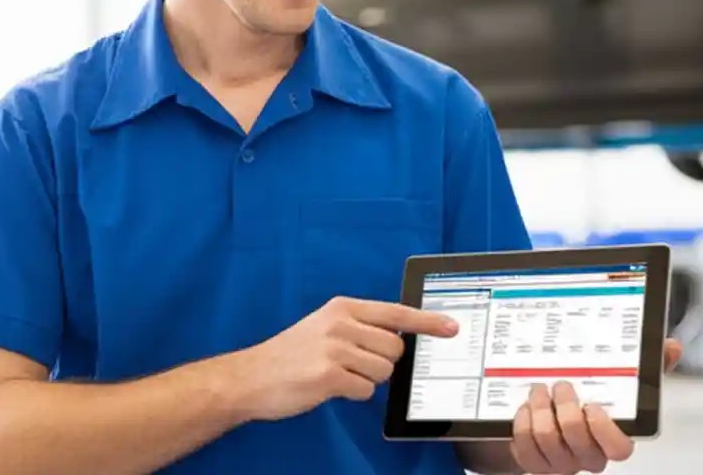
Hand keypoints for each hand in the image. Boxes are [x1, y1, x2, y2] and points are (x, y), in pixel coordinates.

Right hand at [228, 296, 457, 421]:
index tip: (451, 327)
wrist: (250, 377)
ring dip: (366, 381)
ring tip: (337, 375)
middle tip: (353, 365)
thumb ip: (360, 328)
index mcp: (343, 307)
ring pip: (382, 372)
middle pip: (394, 349)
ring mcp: (334, 349)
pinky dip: (353, 394)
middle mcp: (341, 324)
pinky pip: (365, 391)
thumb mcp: (325, 327)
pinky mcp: (328, 376)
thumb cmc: (291, 354)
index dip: (427, 322)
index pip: (397, 313)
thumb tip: (399, 341)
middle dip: (382, 364)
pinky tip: (330, 387)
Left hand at [509, 339, 682, 473]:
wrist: (553, 415)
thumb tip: (671, 348)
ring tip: (539, 389)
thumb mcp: (624, 383)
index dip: (604, 429)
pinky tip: (525, 408)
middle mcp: (588, 455)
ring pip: (547, 441)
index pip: (619, 449)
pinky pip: (526, 449)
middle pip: (577, 440)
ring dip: (539, 410)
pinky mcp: (535, 462)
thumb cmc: (592, 400)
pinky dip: (522, 424)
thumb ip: (648, 369)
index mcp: (613, 438)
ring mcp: (561, 462)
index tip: (593, 405)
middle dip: (565, 407)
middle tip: (561, 385)